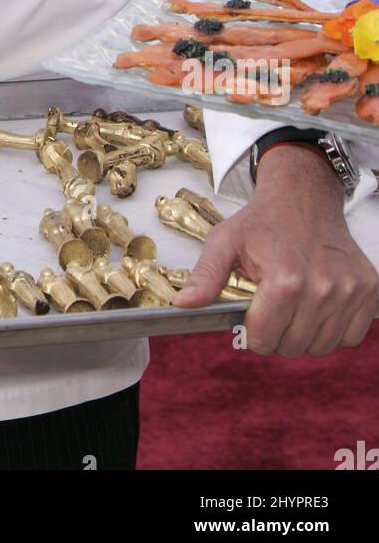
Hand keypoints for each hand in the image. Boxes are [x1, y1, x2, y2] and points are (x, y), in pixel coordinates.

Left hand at [171, 144, 377, 355]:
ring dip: (304, 333)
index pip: (263, 340)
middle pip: (292, 347)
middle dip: (275, 334)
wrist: (304, 195)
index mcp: (285, 281)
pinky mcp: (368, 290)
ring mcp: (349, 291)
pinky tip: (318, 306)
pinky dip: (333, 330)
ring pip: (321, 346)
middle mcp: (322, 289)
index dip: (250, 332)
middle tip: (271, 307)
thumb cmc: (263, 220)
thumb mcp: (226, 241)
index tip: (250, 314)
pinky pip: (350, 336)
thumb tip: (182, 305)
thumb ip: (206, 276)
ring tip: (293, 304)